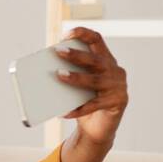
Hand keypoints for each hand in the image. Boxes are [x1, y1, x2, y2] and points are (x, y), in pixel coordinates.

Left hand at [53, 26, 127, 146]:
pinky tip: (64, 113)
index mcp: (105, 60)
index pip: (97, 40)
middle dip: (76, 55)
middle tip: (59, 52)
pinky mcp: (117, 102)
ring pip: (96, 80)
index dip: (83, 34)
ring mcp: (118, 86)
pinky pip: (94, 105)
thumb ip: (69, 76)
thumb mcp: (78, 86)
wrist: (98, 127)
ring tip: (59, 76)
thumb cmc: (85, 102)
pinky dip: (78, 109)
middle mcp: (115, 70)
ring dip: (76, 78)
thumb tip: (43, 75)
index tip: (66, 34)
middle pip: (95, 59)